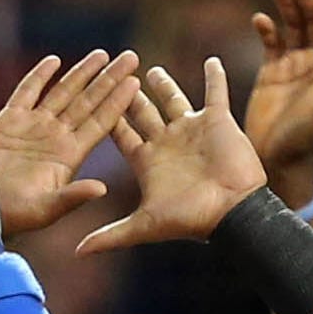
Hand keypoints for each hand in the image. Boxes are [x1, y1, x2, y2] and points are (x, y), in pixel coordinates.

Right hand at [0, 50, 144, 235]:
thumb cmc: (13, 214)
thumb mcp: (47, 208)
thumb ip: (73, 196)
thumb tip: (102, 189)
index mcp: (69, 156)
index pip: (100, 123)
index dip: (117, 102)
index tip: (135, 82)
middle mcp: (56, 137)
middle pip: (89, 102)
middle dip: (109, 79)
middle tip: (131, 57)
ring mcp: (34, 126)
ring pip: (63, 92)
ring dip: (83, 73)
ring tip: (102, 54)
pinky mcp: (10, 119)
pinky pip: (28, 91)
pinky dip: (40, 76)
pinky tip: (55, 61)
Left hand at [80, 59, 271, 255]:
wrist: (234, 213)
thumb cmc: (192, 219)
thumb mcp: (145, 226)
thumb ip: (111, 235)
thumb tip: (78, 253)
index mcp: (148, 161)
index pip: (121, 134)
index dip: (108, 118)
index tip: (90, 98)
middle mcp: (167, 143)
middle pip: (142, 112)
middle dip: (128, 95)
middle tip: (114, 74)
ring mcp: (192, 130)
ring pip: (172, 100)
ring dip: (163, 84)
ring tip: (150, 69)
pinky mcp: (218, 121)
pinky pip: (216, 93)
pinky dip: (215, 77)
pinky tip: (212, 61)